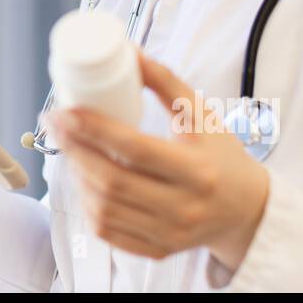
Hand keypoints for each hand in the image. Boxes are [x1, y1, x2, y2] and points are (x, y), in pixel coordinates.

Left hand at [42, 50, 269, 271]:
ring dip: (77, 175)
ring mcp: (169, 233)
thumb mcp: (201, 114)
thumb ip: (166, 81)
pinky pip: (108, 231)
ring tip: (69, 148)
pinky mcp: (157, 250)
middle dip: (74, 150)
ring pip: (104, 208)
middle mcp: (183, 207)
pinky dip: (88, 205)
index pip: (134, 148)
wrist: (246, 209)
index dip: (92, 128)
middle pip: (112, 181)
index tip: (64, 111)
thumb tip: (129, 52)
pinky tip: (84, 181)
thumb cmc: (221, 155)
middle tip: (55, 124)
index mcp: (197, 169)